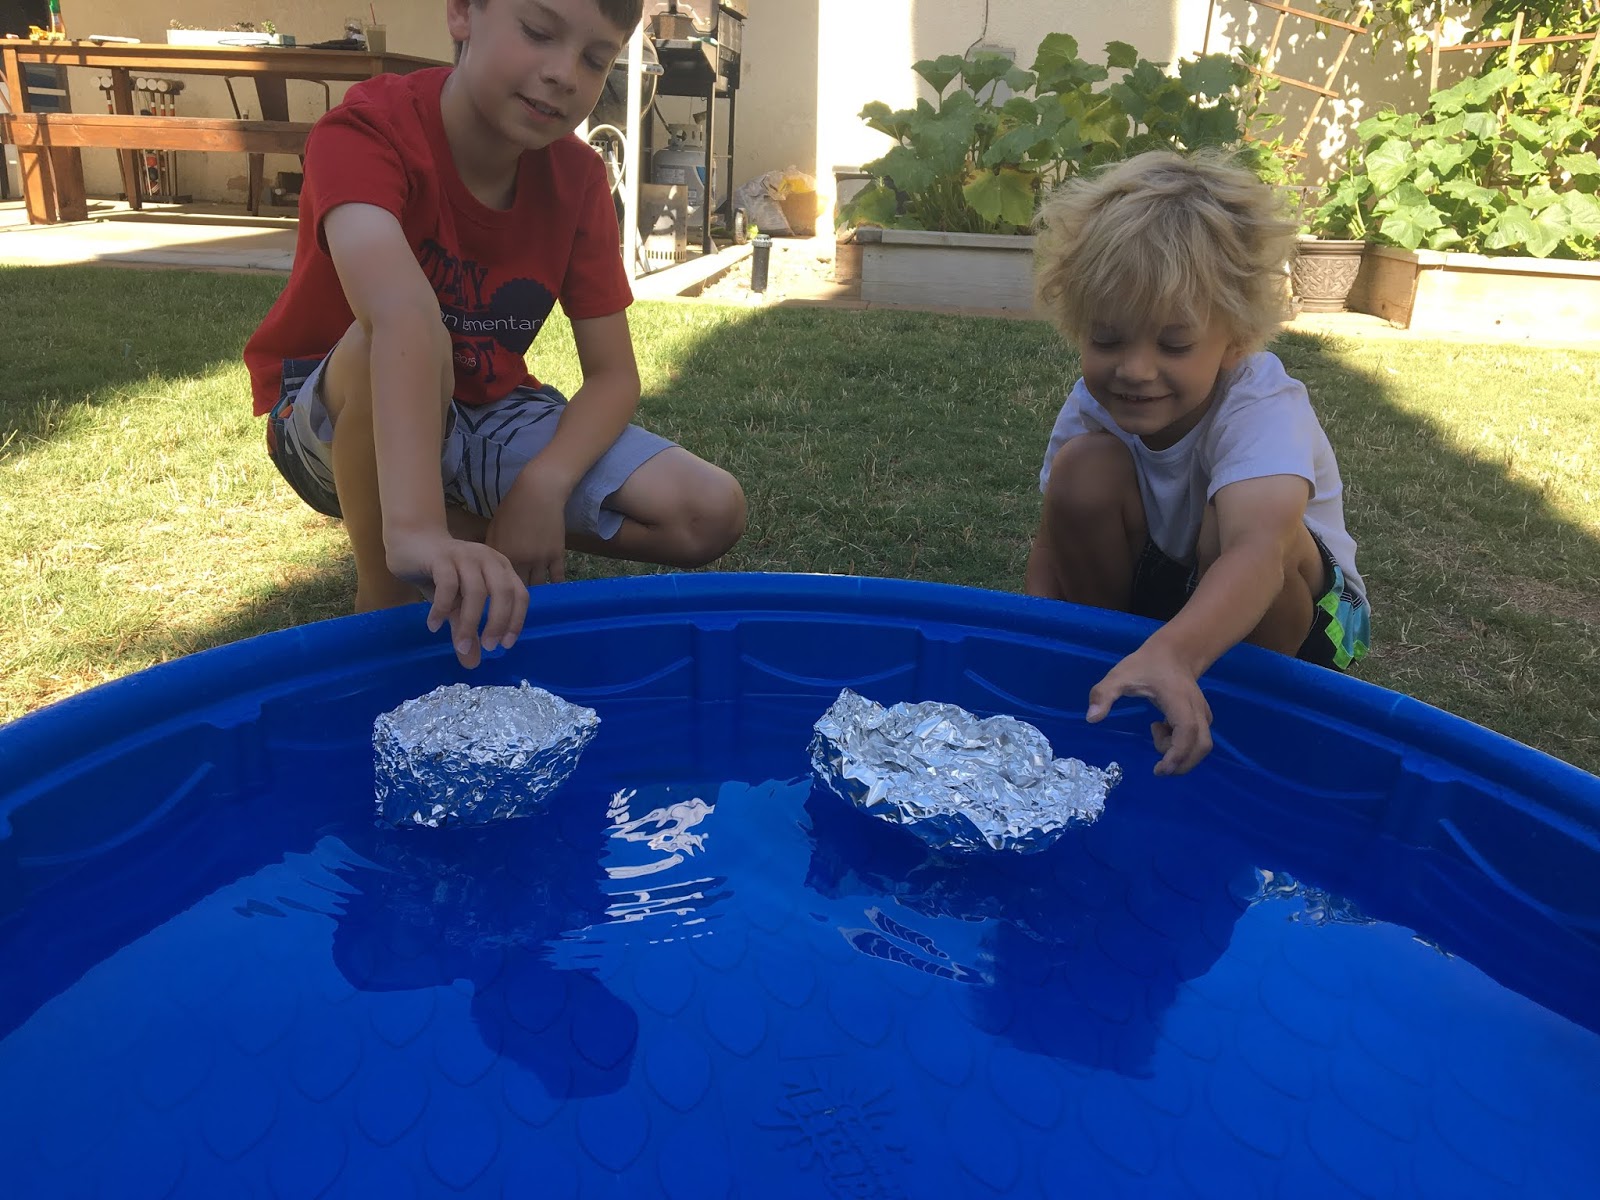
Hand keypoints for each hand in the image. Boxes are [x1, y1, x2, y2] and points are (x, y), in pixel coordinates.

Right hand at [386, 530, 528, 668]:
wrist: (412, 542)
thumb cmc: (441, 574)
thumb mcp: (457, 605)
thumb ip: (466, 629)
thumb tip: (472, 664)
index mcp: (500, 568)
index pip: (520, 595)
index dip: (516, 620)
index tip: (506, 645)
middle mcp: (488, 559)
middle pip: (503, 592)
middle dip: (498, 622)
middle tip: (489, 647)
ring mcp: (465, 555)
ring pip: (476, 591)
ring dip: (469, 621)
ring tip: (460, 644)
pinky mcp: (441, 557)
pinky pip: (447, 585)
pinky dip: (442, 608)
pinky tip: (434, 625)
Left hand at [486, 468, 570, 586]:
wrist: (539, 493)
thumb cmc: (512, 508)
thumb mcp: (494, 528)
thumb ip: (492, 551)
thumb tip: (487, 570)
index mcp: (502, 554)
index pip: (497, 581)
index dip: (496, 591)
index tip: (496, 596)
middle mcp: (521, 560)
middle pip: (518, 587)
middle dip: (514, 595)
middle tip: (513, 600)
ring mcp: (541, 559)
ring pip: (537, 585)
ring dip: (533, 591)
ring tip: (529, 597)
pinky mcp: (557, 554)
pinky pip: (557, 577)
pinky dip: (554, 586)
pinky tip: (551, 591)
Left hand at [1085, 643, 1214, 774]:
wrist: (1173, 651)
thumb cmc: (1146, 664)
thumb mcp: (1120, 675)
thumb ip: (1104, 694)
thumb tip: (1091, 719)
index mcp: (1179, 700)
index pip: (1188, 732)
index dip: (1177, 753)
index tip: (1160, 769)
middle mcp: (1196, 709)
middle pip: (1202, 746)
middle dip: (1182, 763)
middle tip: (1159, 766)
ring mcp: (1202, 713)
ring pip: (1202, 745)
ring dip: (1181, 753)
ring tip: (1156, 733)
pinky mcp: (1202, 716)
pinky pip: (1198, 739)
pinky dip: (1182, 745)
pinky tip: (1162, 727)